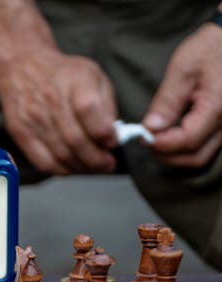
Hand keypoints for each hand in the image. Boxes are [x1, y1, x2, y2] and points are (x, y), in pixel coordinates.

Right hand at [0, 49, 117, 174]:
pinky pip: (44, 162)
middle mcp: (51, 101)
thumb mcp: (93, 76)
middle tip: (107, 164)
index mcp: (74, 82)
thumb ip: (106, 105)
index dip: (106, 134)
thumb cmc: (62, 74)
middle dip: (98, 159)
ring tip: (92, 167)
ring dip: (82, 168)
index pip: (90, 112)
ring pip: (62, 156)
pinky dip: (62, 170)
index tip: (113, 142)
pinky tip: (72, 166)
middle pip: (76, 141)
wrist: (22, 67)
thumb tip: (113, 136)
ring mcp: (33, 119)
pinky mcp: (21, 133)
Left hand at [143, 24, 221, 167]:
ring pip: (202, 156)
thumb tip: (151, 127)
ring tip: (157, 139)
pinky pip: (208, 148)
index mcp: (217, 107)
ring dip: (176, 155)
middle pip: (196, 157)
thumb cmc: (211, 48)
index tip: (143, 137)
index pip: (187, 141)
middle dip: (167, 155)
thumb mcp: (183, 69)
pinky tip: (172, 136)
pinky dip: (187, 149)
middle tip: (147, 141)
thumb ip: (167, 101)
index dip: (161, 144)